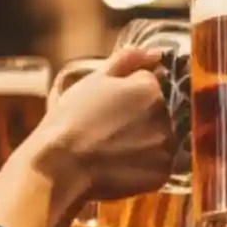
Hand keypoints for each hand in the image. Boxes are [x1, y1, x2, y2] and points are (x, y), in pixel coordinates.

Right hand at [26, 48, 172, 201]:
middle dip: (140, 119)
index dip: (129, 97)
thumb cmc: (72, 119)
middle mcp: (165, 115)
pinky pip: (159, 167)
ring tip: (114, 150)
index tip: (110, 109)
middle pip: (160, 113)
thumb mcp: (95, 79)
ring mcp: (166, 146)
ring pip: (161, 140)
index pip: (151, 85)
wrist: (61, 165)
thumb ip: (128, 60)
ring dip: (144, 144)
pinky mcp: (162, 173)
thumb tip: (156, 53)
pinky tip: (120, 165)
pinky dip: (144, 167)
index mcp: (150, 88)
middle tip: (110, 131)